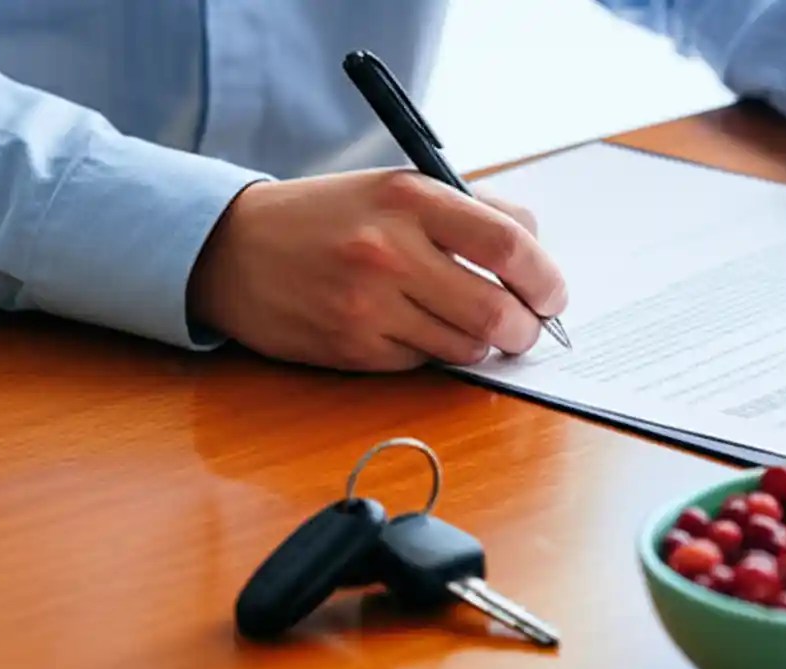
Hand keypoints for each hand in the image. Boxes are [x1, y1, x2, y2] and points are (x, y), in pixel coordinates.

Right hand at [188, 170, 566, 370]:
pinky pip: (423, 362)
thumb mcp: (395, 188)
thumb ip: (468, 211)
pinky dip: (433, 352)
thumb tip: (536, 249)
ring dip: (482, 343)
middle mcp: (389, 249)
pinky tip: (412, 328)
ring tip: (471, 325)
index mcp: (409, 198)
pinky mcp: (352, 347)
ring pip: (466, 345)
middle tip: (527, 327)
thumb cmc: (329, 217)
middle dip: (526, 328)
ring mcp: (368, 304)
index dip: (546, 277)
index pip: (508, 242)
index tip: (553, 293)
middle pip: (496, 309)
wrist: (233, 249)